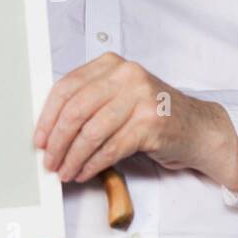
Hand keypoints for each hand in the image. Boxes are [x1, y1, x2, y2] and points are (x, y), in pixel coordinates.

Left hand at [33, 52, 237, 190]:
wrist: (197, 128)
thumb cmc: (152, 114)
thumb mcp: (119, 96)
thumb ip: (88, 102)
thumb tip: (48, 131)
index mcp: (111, 64)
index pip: (66, 87)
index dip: (47, 117)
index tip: (39, 140)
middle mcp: (126, 75)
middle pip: (76, 110)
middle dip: (57, 141)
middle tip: (49, 161)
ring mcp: (141, 98)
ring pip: (91, 132)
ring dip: (73, 157)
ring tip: (65, 171)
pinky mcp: (150, 124)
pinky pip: (110, 148)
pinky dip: (92, 164)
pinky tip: (84, 173)